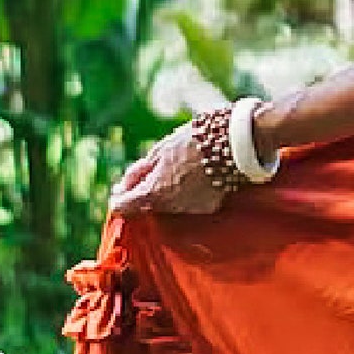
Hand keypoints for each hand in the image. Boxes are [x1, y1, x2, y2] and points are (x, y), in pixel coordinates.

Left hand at [108, 124, 234, 217]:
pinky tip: (192, 178)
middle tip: (147, 173)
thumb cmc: (193, 142)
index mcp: (153, 194)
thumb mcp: (159, 151)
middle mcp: (170, 209)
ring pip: (168, 207)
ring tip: (174, 171)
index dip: (119, 197)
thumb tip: (125, 185)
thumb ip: (140, 172)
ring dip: (165, 194)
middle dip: (144, 193)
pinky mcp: (210, 209)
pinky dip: (185, 195)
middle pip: (147, 207)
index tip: (121, 188)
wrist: (234, 144)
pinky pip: (189, 205)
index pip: (123, 207)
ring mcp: (191, 211)